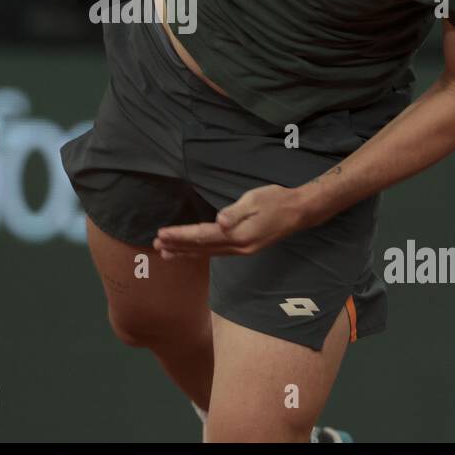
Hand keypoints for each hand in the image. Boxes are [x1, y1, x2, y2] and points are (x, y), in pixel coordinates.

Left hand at [153, 184, 309, 258]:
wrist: (299, 212)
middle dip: (178, 247)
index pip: (203, 236)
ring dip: (186, 253)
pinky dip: (199, 253)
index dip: (181, 236)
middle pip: (202, 248)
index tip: (162, 234)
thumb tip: (220, 221)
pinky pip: (215, 252)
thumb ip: (236, 212)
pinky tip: (191, 253)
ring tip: (166, 254)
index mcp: (239, 234)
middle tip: (156, 246)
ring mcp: (242, 250)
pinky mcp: (244, 248)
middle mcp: (239, 247)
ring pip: (207, 253)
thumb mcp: (256, 200)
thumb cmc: (276, 200)